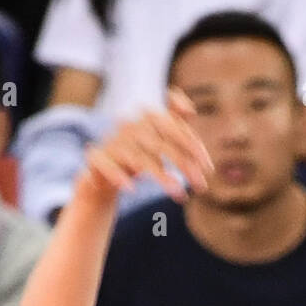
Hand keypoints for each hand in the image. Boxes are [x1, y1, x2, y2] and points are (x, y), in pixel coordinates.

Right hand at [82, 88, 213, 202]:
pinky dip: (119, 176)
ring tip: (179, 195)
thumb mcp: (159, 140)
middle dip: (183, 164)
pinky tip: (132, 190)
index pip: (173, 126)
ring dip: (161, 176)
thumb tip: (190, 110)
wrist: (103, 176)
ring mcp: (112, 143)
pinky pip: (107, 165)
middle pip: (160, 143)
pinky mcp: (96, 159)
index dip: (192, 145)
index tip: (208, 168)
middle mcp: (129, 127)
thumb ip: (176, 122)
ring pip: (139, 158)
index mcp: (146, 119)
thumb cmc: (138, 157)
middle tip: (201, 186)